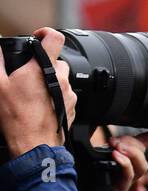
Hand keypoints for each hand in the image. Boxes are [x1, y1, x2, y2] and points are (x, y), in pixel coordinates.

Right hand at [0, 28, 75, 156]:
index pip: (55, 38)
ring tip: (35, 92)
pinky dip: (56, 95)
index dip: (46, 33)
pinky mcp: (73, 108)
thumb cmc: (17, 117)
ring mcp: (69, 95)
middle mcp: (61, 80)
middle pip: (58, 61)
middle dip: (46, 64)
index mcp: (43, 68)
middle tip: (31, 73)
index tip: (39, 37)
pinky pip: (67, 95)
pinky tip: (42, 103)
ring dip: (51, 81)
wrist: (33, 143)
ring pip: (63, 79)